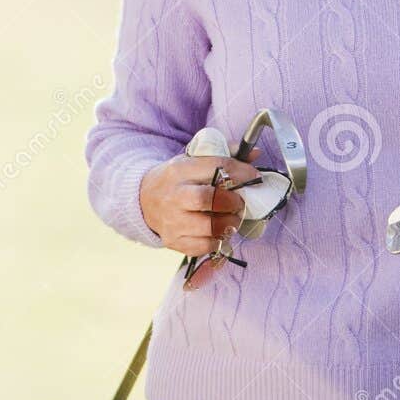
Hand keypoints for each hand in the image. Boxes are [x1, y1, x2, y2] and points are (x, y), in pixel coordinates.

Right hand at [138, 151, 255, 257]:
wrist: (144, 200)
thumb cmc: (178, 179)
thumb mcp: (194, 160)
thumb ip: (225, 155)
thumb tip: (256, 153)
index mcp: (180, 170)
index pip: (216, 167)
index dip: (241, 173)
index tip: (255, 177)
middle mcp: (174, 195)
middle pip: (208, 199)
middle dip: (232, 201)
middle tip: (240, 202)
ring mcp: (172, 221)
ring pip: (209, 226)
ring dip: (229, 223)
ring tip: (232, 217)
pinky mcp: (174, 241)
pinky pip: (204, 246)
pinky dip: (218, 239)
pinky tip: (218, 230)